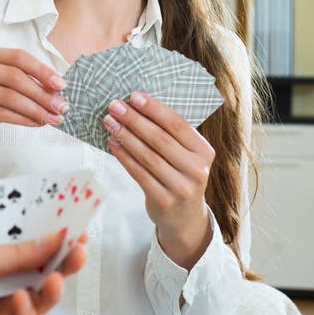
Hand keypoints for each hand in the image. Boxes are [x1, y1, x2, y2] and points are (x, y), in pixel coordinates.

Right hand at [0, 46, 67, 154]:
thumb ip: (17, 83)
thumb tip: (54, 89)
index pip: (17, 56)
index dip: (42, 69)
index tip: (61, 85)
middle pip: (15, 76)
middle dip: (43, 93)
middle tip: (61, 106)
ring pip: (10, 96)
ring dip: (37, 109)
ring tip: (52, 118)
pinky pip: (2, 113)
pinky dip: (23, 119)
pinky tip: (36, 123)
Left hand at [0, 231, 85, 314]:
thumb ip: (16, 254)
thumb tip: (55, 237)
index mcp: (0, 264)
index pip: (36, 251)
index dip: (57, 242)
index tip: (77, 230)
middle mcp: (8, 288)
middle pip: (45, 276)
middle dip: (64, 264)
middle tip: (79, 251)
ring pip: (41, 303)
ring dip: (51, 289)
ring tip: (53, 278)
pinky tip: (20, 302)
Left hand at [103, 91, 214, 268]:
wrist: (184, 218)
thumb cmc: (180, 177)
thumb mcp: (186, 156)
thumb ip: (170, 136)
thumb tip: (137, 106)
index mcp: (204, 152)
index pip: (178, 125)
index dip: (154, 109)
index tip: (134, 96)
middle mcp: (197, 169)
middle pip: (160, 139)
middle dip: (134, 120)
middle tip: (115, 106)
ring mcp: (181, 187)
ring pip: (147, 156)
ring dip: (125, 136)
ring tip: (109, 122)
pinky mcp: (163, 200)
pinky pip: (138, 173)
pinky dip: (123, 156)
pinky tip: (112, 143)